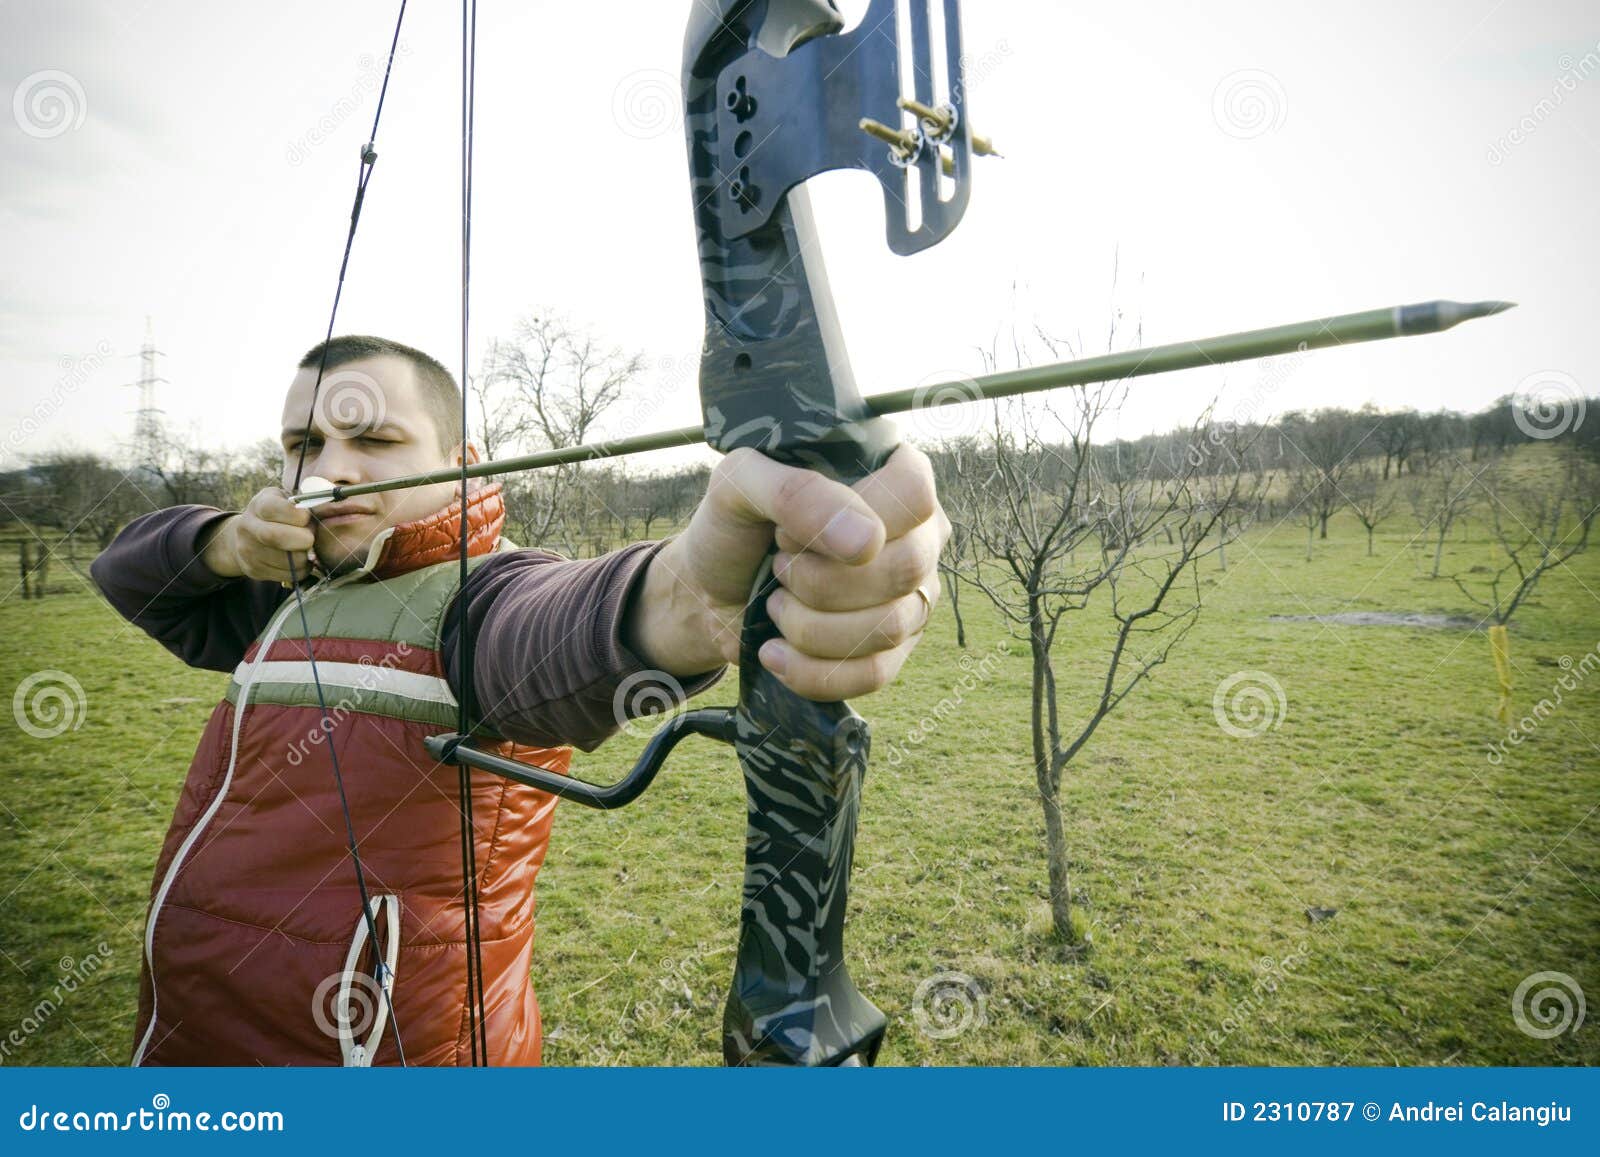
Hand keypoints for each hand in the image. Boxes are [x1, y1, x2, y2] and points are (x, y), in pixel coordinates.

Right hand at [201, 488, 315, 583]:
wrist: (250, 534)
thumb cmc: (281, 515)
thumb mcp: (288, 500)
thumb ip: (304, 503)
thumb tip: (328, 511)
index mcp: (259, 504)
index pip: (273, 509)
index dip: (297, 515)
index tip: (307, 518)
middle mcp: (247, 526)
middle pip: (274, 536)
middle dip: (302, 540)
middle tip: (310, 539)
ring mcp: (247, 550)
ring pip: (283, 560)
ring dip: (304, 557)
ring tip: (307, 550)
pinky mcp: (254, 570)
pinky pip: (285, 575)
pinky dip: (301, 570)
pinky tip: (301, 560)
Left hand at [632, 445, 950, 700]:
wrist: (710, 591)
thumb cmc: (733, 526)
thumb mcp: (740, 486)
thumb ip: (796, 493)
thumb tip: (867, 542)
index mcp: (892, 476)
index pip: (914, 494)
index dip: (853, 517)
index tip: (790, 533)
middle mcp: (918, 536)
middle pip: (904, 568)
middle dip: (820, 580)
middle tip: (777, 566)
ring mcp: (911, 596)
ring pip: (889, 627)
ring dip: (810, 625)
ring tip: (773, 604)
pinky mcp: (893, 650)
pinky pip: (874, 674)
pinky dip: (812, 671)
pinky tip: (775, 653)